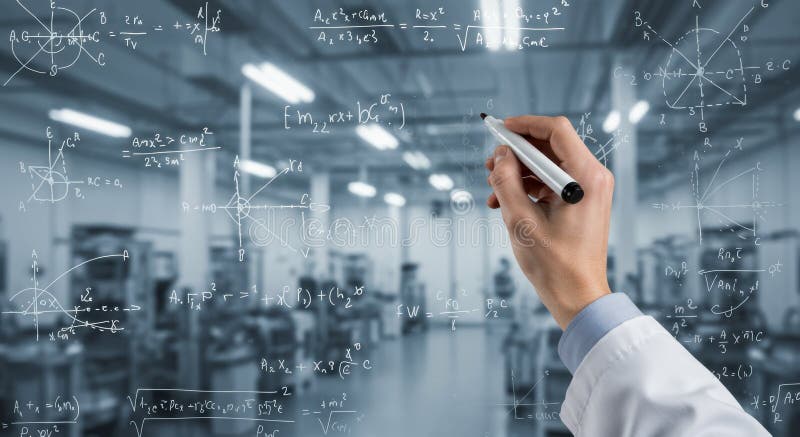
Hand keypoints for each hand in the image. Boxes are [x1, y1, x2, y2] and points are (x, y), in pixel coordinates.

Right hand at [485, 115, 613, 328]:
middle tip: (489, 164)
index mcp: (586, 177)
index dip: (525, 125)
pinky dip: (528, 187)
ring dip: (518, 172)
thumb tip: (499, 156)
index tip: (500, 129)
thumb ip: (507, 182)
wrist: (577, 295)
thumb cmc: (555, 264)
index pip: (556, 131)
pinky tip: (504, 202)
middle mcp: (592, 178)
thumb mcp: (521, 220)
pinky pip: (551, 182)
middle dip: (517, 152)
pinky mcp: (580, 201)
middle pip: (551, 146)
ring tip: (493, 188)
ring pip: (548, 164)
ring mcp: (588, 190)